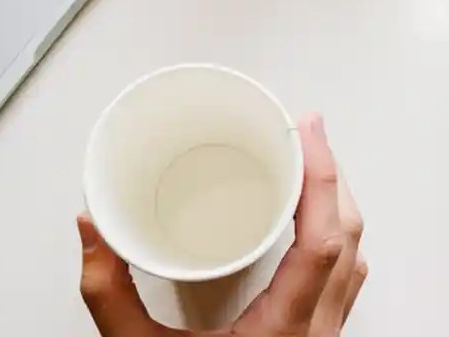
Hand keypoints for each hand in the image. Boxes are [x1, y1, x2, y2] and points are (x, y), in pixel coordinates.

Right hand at [78, 114, 366, 336]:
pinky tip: (312, 228)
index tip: (307, 131)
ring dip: (337, 206)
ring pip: (354, 258)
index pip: (325, 237)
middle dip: (332, 175)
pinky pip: (345, 279)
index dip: (322, 175)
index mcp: (286, 329)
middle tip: (305, 133)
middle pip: (350, 237)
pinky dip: (335, 240)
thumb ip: (111, 295)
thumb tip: (93, 232)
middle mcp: (317, 332)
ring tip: (310, 168)